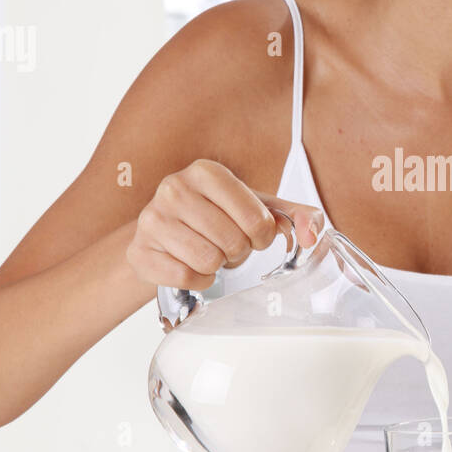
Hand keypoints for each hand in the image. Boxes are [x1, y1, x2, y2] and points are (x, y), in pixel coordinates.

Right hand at [127, 157, 323, 290]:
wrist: (164, 234)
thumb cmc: (217, 218)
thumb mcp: (257, 208)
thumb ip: (296, 215)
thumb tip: (312, 234)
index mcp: (207, 172)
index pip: (258, 219)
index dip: (263, 236)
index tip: (253, 233)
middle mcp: (174, 188)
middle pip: (233, 242)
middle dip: (238, 252)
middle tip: (228, 245)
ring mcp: (152, 219)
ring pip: (208, 261)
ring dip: (218, 265)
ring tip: (210, 251)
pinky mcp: (139, 251)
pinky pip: (185, 278)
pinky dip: (198, 280)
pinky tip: (192, 265)